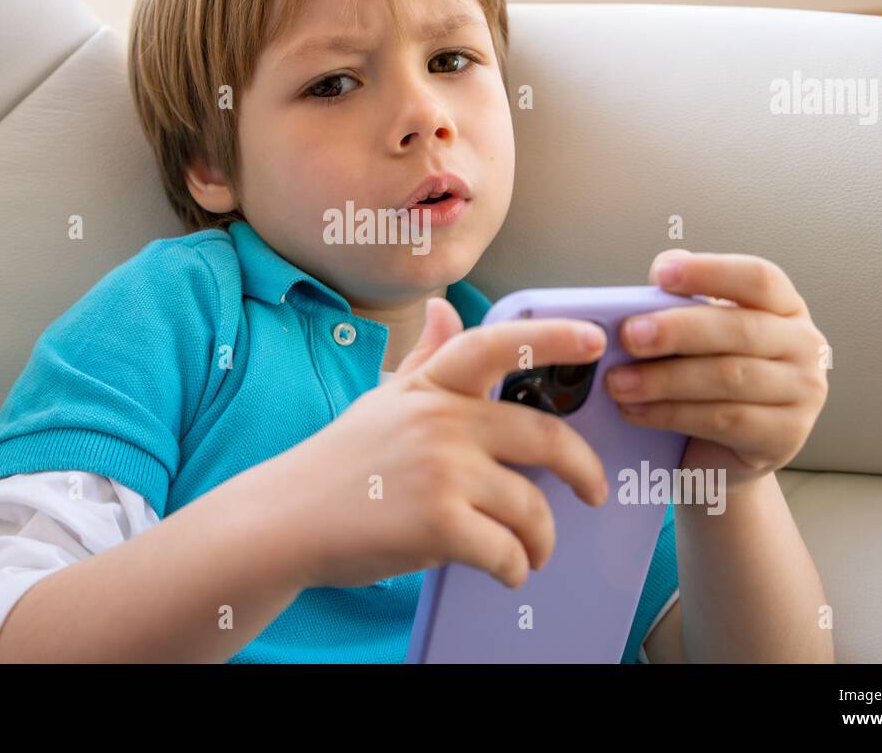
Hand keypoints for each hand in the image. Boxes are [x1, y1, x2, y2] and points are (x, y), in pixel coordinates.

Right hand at [269, 299, 610, 590]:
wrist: (287, 520)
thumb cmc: (339, 463)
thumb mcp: (385, 401)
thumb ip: (427, 359)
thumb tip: (446, 309)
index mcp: (432, 389)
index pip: (497, 346)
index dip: (552, 337)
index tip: (595, 341)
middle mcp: (441, 422)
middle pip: (544, 436)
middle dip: (584, 471)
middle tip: (595, 491)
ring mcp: (442, 472)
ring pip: (531, 505)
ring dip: (543, 539)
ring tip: (534, 552)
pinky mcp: (438, 524)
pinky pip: (507, 550)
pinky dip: (516, 568)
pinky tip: (508, 572)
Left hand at [604, 249, 829, 494]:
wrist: (725, 451)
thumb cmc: (708, 379)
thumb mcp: (700, 335)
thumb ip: (683, 303)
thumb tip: (657, 277)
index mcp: (785, 307)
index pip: (758, 278)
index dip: (710, 272)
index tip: (661, 275)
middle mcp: (804, 345)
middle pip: (740, 329)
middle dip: (677, 330)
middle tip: (628, 335)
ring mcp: (804, 393)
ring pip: (729, 378)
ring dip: (664, 379)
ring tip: (618, 382)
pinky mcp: (786, 436)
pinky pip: (724, 421)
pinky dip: (672, 414)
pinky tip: (636, 411)